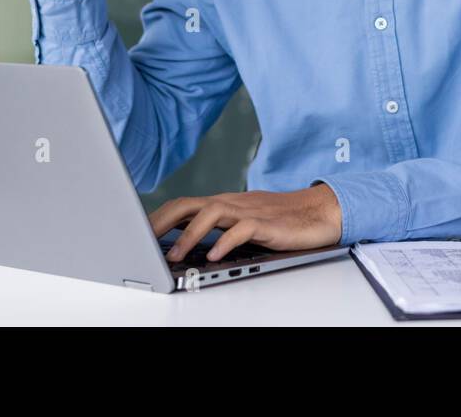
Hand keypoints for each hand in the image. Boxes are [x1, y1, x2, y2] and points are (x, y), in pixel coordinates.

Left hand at [150, 185, 342, 262]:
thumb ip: (219, 230)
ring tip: (175, 256)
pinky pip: (243, 229)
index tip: (139, 234)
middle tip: (144, 241)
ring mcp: (250, 211)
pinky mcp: (269, 223)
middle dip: (163, 221)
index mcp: (225, 203)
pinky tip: (215, 255)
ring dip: (190, 235)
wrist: (322, 211)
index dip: (159, 218)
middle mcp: (233, 203)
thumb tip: (186, 245)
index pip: (184, 204)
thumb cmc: (283, 220)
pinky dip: (226, 241)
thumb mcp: (245, 223)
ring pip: (212, 212)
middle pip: (190, 203)